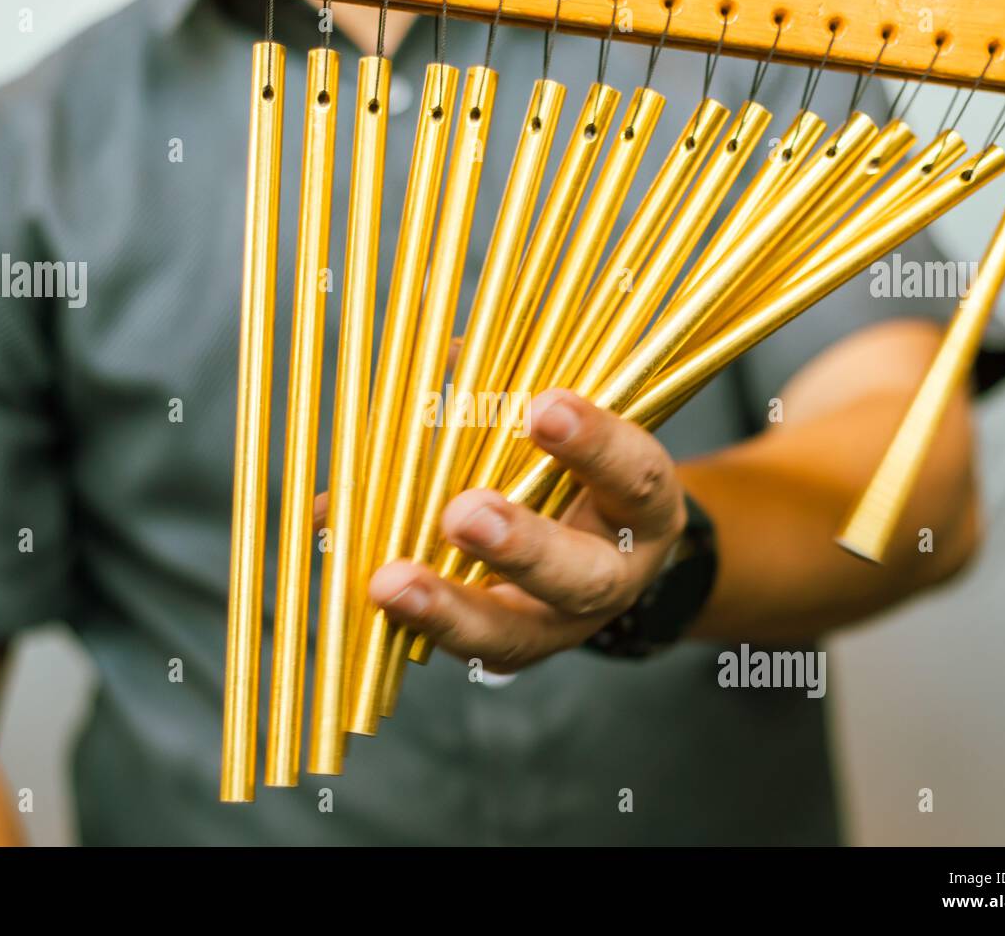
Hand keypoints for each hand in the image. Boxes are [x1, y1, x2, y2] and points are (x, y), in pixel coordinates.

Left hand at [368, 389, 689, 672]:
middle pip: (577, 576)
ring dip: (446, 609)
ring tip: (389, 584)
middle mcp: (611, 577)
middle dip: (519, 546)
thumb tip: (435, 351)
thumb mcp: (570, 428)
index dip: (594, 443)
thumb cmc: (579, 470)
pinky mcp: (508, 654)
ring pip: (510, 636)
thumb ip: (514, 390)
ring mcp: (557, 628)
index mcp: (641, 506)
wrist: (607, 557)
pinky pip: (458, 647)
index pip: (634, 473)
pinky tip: (363, 593)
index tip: (542, 406)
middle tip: (461, 514)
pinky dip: (408, 621)